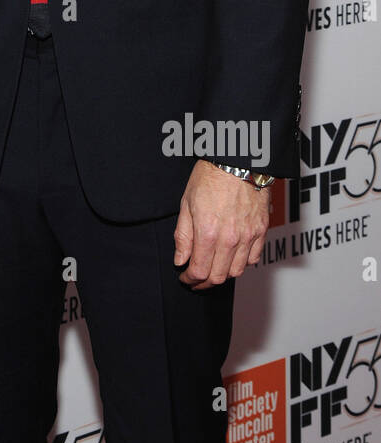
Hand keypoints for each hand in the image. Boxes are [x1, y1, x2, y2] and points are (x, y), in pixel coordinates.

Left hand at [173, 161, 270, 289]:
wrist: (237, 159)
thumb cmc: (210, 176)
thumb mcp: (186, 203)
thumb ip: (183, 236)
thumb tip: (180, 260)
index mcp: (208, 232)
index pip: (199, 271)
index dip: (189, 280)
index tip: (184, 278)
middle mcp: (230, 238)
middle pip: (218, 277)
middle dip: (204, 283)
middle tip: (195, 279)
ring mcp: (249, 236)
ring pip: (237, 271)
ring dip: (223, 275)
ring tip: (213, 269)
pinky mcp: (261, 230)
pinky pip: (254, 258)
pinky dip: (242, 264)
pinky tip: (232, 258)